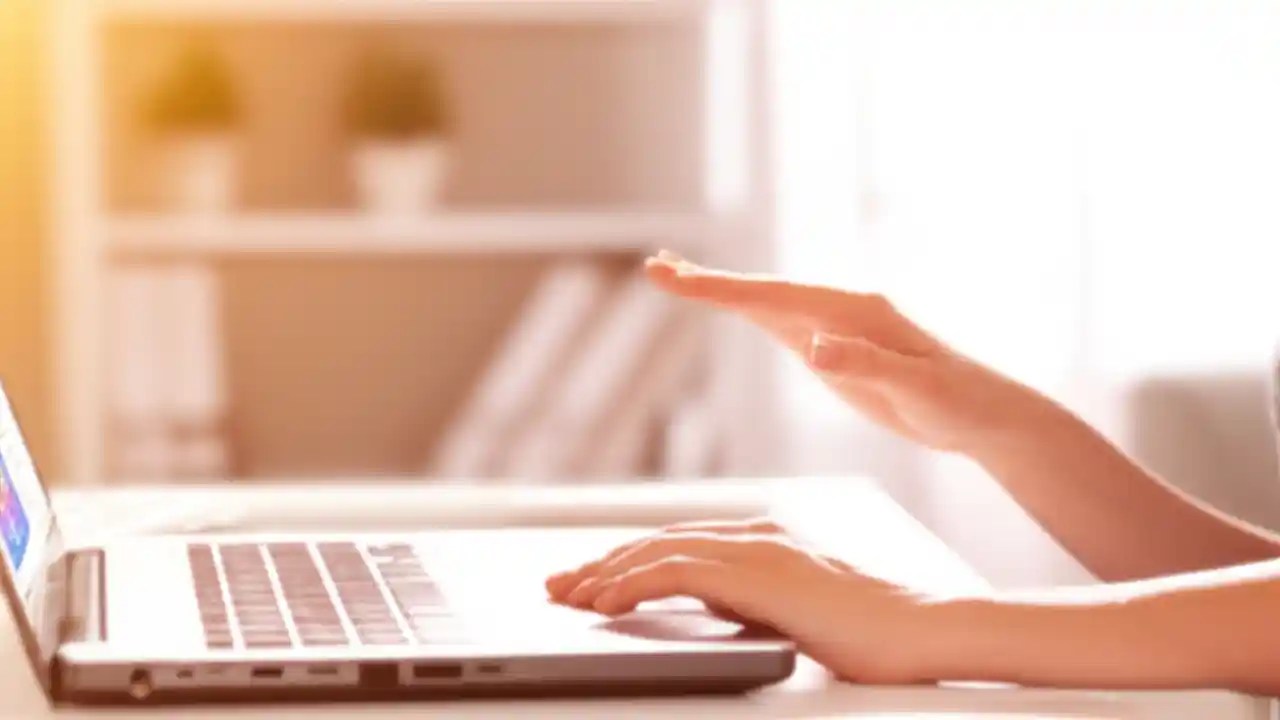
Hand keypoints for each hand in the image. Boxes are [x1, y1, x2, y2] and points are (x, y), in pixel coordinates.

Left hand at [545, 520, 931, 683]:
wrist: (921, 630)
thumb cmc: (868, 632)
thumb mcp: (792, 612)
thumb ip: (749, 602)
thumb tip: (705, 611)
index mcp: (761, 540)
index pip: (676, 545)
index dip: (626, 562)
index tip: (588, 582)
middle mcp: (753, 534)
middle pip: (657, 543)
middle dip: (602, 565)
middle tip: (559, 586)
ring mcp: (757, 549)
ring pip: (659, 552)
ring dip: (607, 574)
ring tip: (570, 597)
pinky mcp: (760, 572)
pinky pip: (679, 572)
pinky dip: (636, 584)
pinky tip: (608, 604)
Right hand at [644, 252, 1046, 453]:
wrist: (986, 414)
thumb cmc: (956, 400)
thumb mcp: (914, 387)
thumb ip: (865, 362)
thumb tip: (813, 345)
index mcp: (853, 311)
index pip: (774, 297)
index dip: (721, 289)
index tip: (677, 278)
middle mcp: (839, 310)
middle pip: (761, 292)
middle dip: (709, 282)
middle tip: (656, 268)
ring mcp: (836, 328)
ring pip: (768, 305)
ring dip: (723, 292)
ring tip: (677, 278)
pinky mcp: (837, 350)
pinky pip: (782, 325)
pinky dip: (749, 312)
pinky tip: (734, 307)